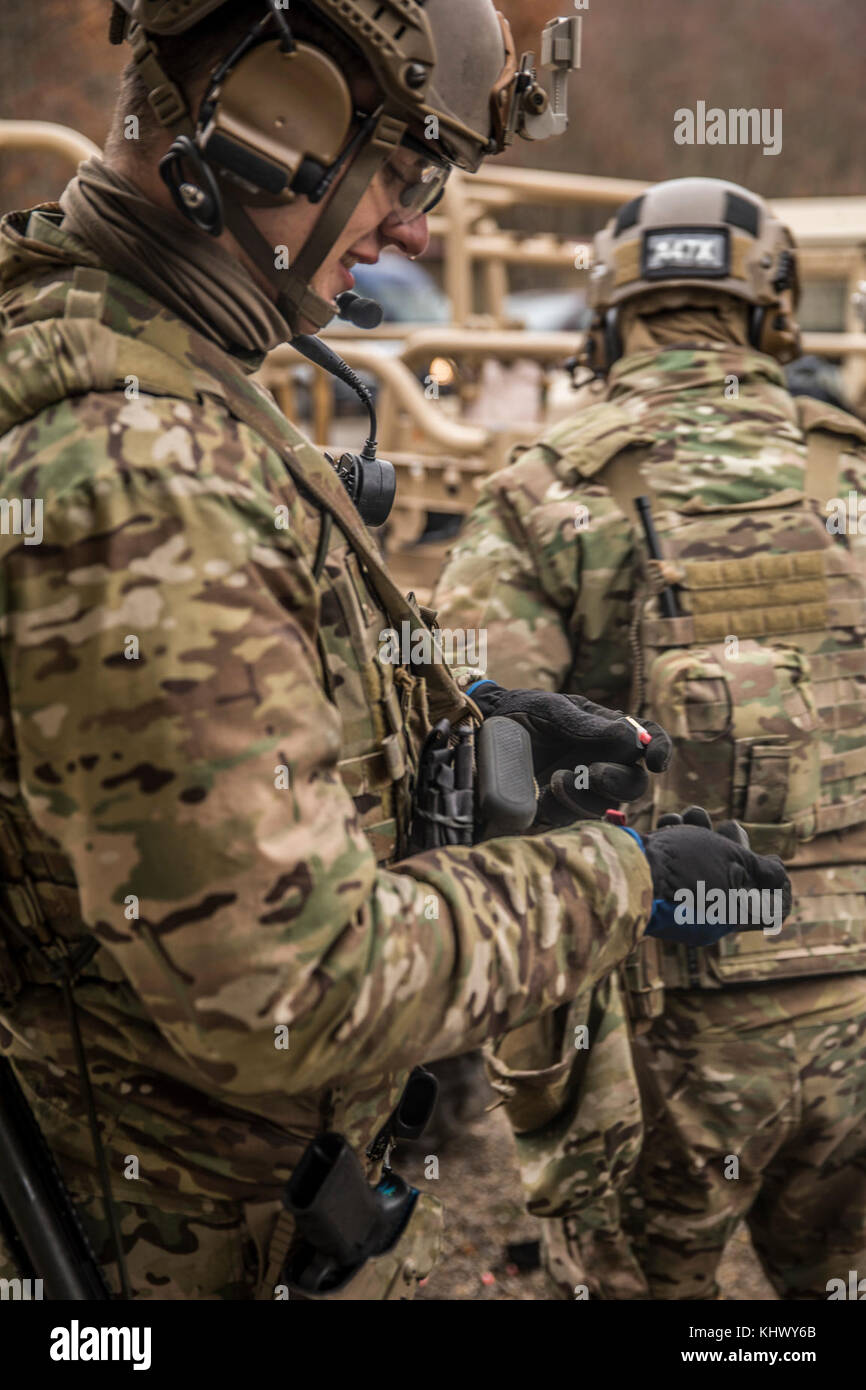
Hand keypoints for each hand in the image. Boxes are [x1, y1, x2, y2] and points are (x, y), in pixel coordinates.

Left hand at [469, 682, 671, 821]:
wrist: (482, 732)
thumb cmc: (522, 712)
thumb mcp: (552, 709)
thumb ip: (586, 724)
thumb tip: (630, 740)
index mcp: (608, 731)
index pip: (648, 739)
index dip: (659, 749)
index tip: (654, 761)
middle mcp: (602, 760)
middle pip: (634, 782)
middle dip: (620, 782)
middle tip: (593, 773)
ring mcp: (582, 787)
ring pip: (607, 805)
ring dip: (588, 796)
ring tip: (558, 779)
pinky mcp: (559, 808)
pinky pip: (575, 818)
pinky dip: (566, 808)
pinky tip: (547, 792)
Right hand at [635, 806, 791, 943]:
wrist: (626, 870)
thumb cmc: (684, 865)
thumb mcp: (733, 859)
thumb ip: (760, 866)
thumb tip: (780, 872)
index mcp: (730, 919)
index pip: (770, 909)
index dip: (776, 881)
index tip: (770, 859)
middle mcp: (707, 919)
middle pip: (736, 884)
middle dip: (734, 847)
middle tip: (728, 827)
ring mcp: (682, 907)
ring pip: (704, 869)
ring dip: (703, 837)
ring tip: (692, 815)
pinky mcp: (660, 892)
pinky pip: (680, 872)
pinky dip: (679, 847)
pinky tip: (670, 824)